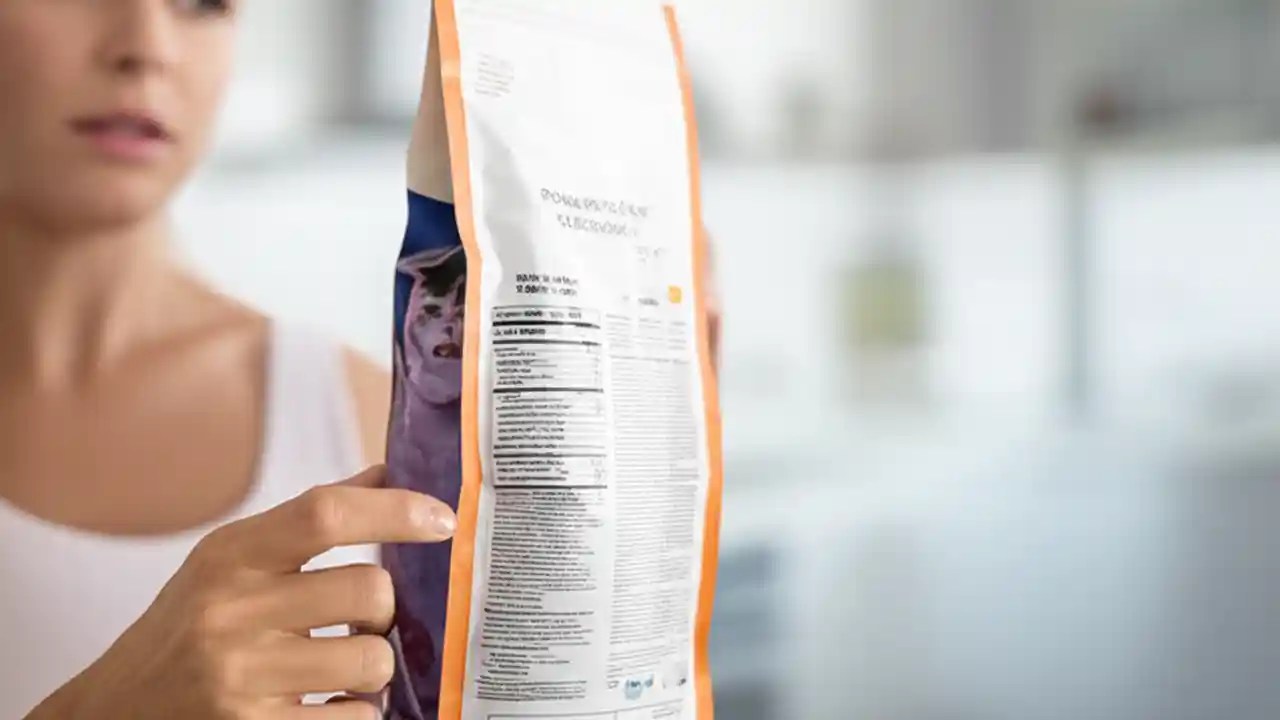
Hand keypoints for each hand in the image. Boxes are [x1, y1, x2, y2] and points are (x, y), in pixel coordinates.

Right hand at [30, 466, 455, 719]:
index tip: (442, 520)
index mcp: (230, 556)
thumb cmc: (188, 627)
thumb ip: (307, 521)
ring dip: (375, 665)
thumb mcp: (230, 561)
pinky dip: (359, 713)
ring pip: (373, 661)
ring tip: (344, 667)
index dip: (396, 510)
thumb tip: (387, 473)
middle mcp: (233, 614)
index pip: (325, 513)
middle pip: (370, 590)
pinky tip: (328, 706)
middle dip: (383, 608)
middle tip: (364, 619)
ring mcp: (243, 681)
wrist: (112, 713)